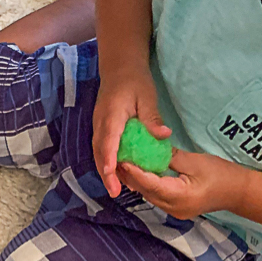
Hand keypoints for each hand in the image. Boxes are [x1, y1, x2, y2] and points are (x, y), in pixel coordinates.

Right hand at [92, 71, 170, 196]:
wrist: (119, 68)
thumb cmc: (135, 81)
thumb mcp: (147, 96)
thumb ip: (152, 117)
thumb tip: (163, 135)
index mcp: (112, 116)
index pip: (108, 142)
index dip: (109, 160)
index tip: (112, 176)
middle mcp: (100, 124)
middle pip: (99, 153)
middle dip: (106, 174)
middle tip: (115, 192)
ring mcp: (98, 126)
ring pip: (98, 153)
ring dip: (106, 171)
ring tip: (117, 188)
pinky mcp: (101, 128)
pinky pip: (101, 149)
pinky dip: (107, 162)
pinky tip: (118, 172)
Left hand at [117, 149, 248, 220]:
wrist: (239, 192)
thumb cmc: (221, 174)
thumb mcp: (195, 161)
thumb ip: (170, 157)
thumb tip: (151, 149)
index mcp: (179, 196)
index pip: (150, 184)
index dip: (135, 172)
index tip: (123, 160)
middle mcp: (173, 208)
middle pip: (146, 192)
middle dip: (132, 177)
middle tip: (119, 160)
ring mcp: (174, 212)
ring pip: (150, 195)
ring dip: (139, 182)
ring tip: (127, 165)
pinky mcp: (176, 209)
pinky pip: (157, 197)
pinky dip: (149, 185)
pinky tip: (142, 174)